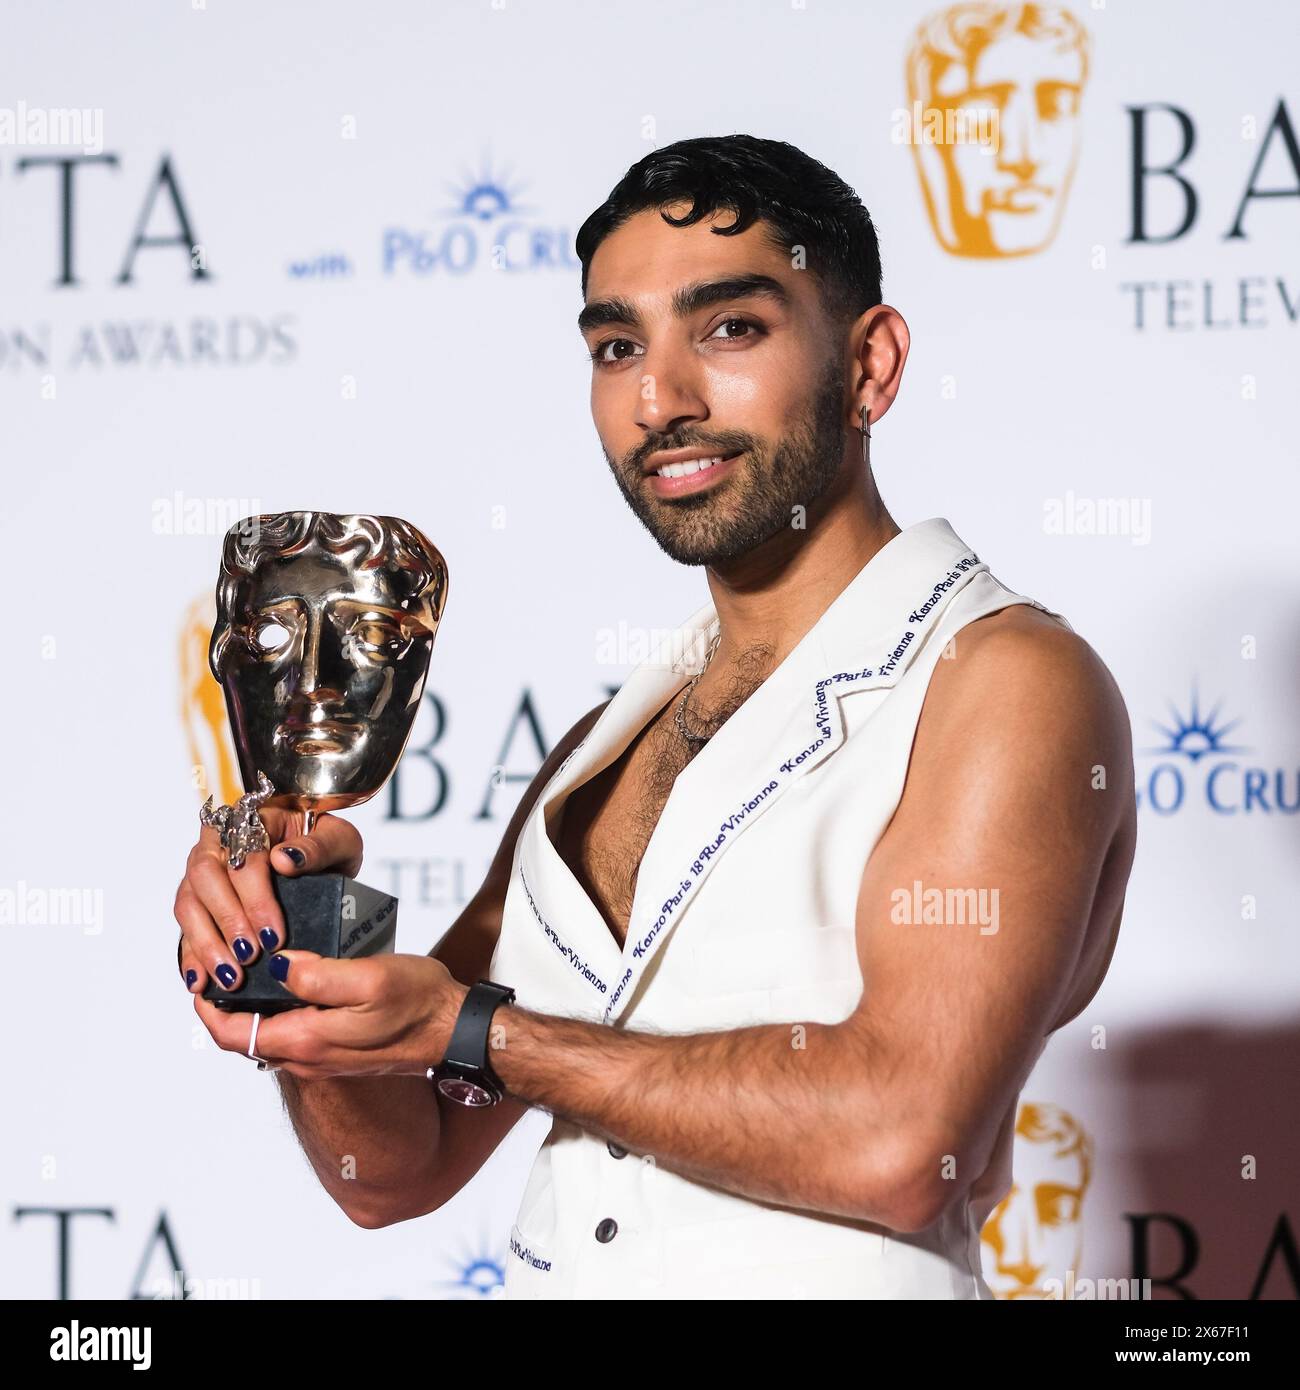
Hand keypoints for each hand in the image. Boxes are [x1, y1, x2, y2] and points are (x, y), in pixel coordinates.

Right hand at [173, 805, 362, 994]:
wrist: (317, 853)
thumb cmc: (326, 844)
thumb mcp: (339, 840)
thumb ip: (318, 847)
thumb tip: (284, 860)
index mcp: (253, 819)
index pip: (245, 855)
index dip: (256, 897)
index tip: (275, 934)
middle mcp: (219, 841)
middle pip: (205, 877)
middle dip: (227, 921)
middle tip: (249, 957)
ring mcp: (203, 870)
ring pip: (189, 902)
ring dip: (206, 942)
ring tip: (230, 976)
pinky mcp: (198, 898)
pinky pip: (185, 925)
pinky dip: (190, 954)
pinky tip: (200, 980)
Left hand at [194, 951, 468, 1079]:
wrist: (456, 1032)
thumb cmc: (420, 1003)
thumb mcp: (369, 978)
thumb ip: (317, 974)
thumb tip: (275, 965)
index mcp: (307, 1041)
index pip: (232, 1034)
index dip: (207, 1006)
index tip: (200, 973)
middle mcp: (308, 1057)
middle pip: (243, 1036)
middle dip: (224, 1002)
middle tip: (221, 959)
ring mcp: (323, 1057)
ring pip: (266, 1034)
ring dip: (251, 1006)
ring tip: (249, 963)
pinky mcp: (338, 1051)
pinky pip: (291, 1033)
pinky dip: (277, 1010)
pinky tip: (290, 979)